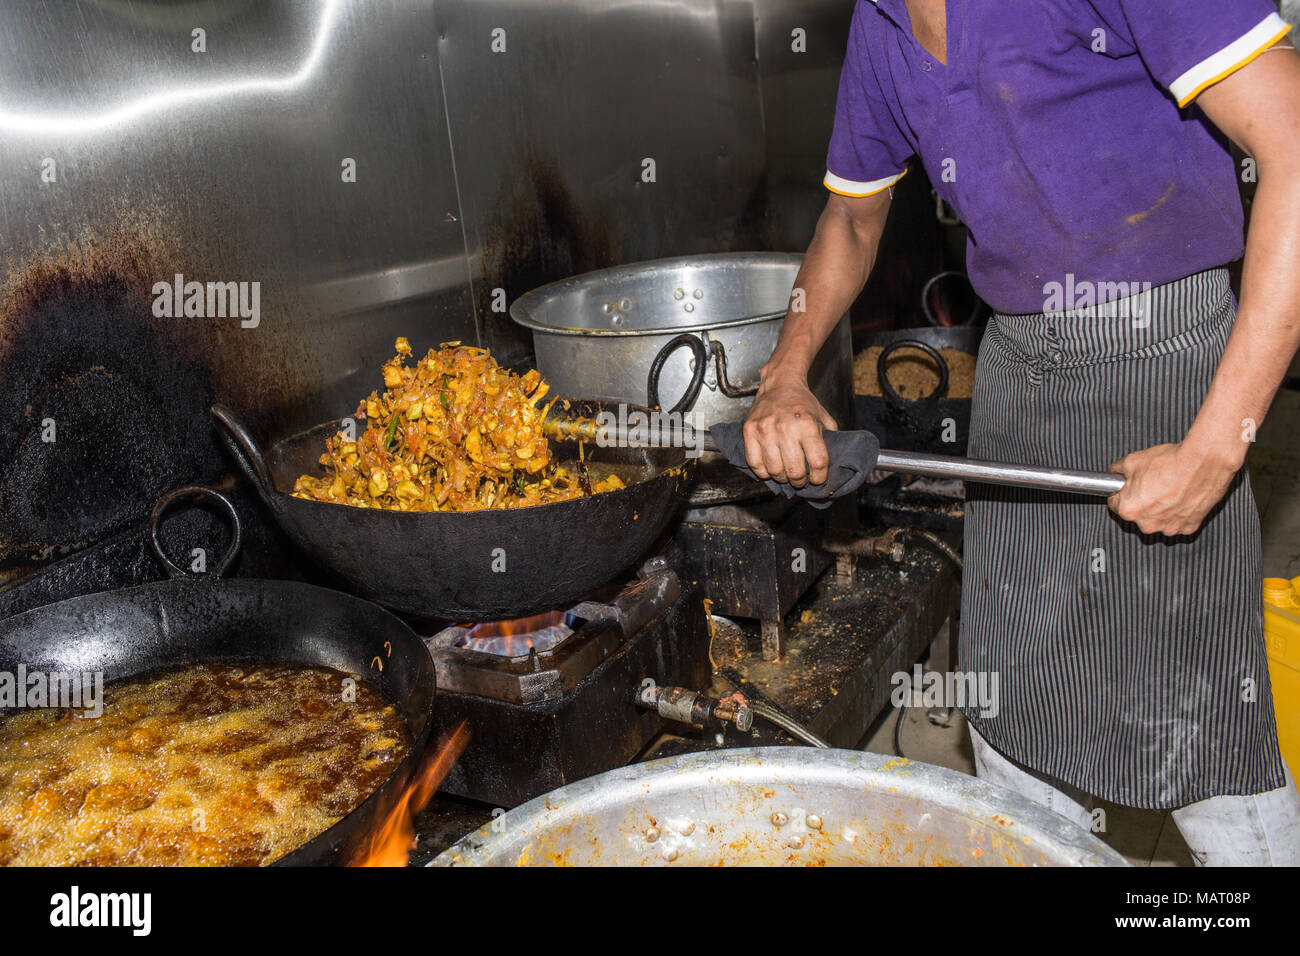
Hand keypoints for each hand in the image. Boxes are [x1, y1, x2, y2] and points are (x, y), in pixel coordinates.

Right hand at [742, 371, 837, 486]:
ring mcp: (765, 430)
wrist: (780, 384)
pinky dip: (763, 472)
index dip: (820, 477)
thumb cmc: (802, 402)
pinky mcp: (749, 431)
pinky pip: (754, 463)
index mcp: (807, 424)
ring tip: (786, 474)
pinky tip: (770, 469)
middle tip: (801, 479)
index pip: (818, 462)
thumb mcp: (823, 418)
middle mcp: (785, 427)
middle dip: (800, 482)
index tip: (818, 478)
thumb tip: (831, 465)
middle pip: (795, 471)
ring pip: (774, 471)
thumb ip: (829, 441)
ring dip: (782, 478)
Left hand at [1107, 442, 1239, 536]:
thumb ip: (1117, 470)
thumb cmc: (1171, 463)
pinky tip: (1182, 496)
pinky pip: (1178, 521)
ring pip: (1158, 519)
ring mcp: (1169, 528)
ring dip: (1161, 508)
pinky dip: (1179, 511)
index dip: (1121, 492)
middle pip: (1138, 514)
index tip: (1128, 488)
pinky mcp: (1189, 527)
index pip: (1115, 504)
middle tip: (1152, 484)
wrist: (1203, 462)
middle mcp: (1147, 524)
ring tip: (1169, 489)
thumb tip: (1115, 473)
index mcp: (1129, 510)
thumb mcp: (1132, 460)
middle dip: (1142, 501)